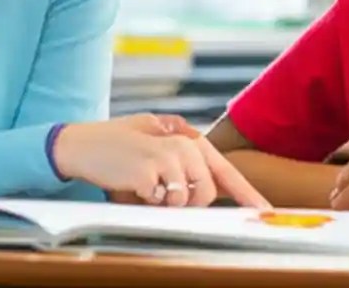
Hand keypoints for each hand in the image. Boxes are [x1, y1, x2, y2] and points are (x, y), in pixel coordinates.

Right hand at [53, 113, 270, 208]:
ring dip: (167, 201)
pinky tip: (134, 184)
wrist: (83, 144)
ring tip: (147, 185)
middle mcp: (183, 144)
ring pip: (187, 199)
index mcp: (189, 139)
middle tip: (162, 192)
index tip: (265, 210)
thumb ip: (185, 157)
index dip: (247, 193)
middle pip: (207, 192)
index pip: (226, 170)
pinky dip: (149, 200)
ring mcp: (168, 156)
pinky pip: (163, 201)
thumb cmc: (120, 146)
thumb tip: (208, 185)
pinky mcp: (150, 170)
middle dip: (189, 203)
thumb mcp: (157, 143)